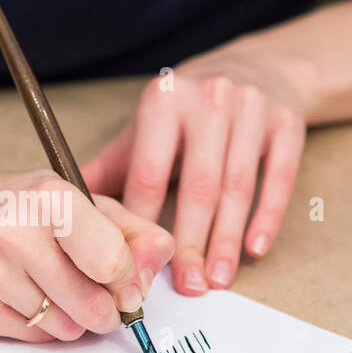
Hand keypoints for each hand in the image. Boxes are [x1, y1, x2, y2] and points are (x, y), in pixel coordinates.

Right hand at [0, 168, 173, 341]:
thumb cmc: (9, 205)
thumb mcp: (71, 199)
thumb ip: (128, 229)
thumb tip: (162, 261)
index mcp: (49, 197)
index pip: (113, 261)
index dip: (128, 280)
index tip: (123, 280)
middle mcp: (15, 231)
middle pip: (93, 305)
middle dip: (104, 309)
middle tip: (94, 293)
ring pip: (66, 328)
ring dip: (72, 319)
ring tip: (52, 289)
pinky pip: (34, 337)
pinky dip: (41, 326)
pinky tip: (25, 297)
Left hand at [82, 50, 307, 294]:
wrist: (256, 65)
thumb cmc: (189, 107)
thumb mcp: (146, 126)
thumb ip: (112, 166)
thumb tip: (63, 206)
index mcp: (163, 101)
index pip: (150, 173)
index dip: (143, 223)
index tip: (136, 265)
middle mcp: (209, 99)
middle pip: (199, 186)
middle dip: (190, 242)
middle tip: (186, 287)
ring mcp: (253, 109)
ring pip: (238, 187)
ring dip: (227, 240)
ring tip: (217, 279)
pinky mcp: (288, 122)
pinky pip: (279, 177)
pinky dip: (268, 216)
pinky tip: (254, 250)